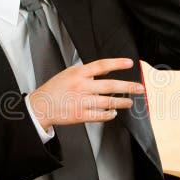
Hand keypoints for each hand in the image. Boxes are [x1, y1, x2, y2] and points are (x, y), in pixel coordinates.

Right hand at [28, 58, 143, 131]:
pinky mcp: (80, 115)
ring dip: (121, 103)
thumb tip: (103, 70)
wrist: (40, 106)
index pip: (101, 65)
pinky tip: (113, 113)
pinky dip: (109, 115)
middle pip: (109, 85)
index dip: (117, 63)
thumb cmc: (54, 90)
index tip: (129, 63)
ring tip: (129, 102)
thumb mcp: (68, 74)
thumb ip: (85, 72)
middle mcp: (81, 86)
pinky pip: (100, 115)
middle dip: (127, 87)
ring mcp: (81, 101)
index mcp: (78, 74)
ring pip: (107, 102)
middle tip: (139, 88)